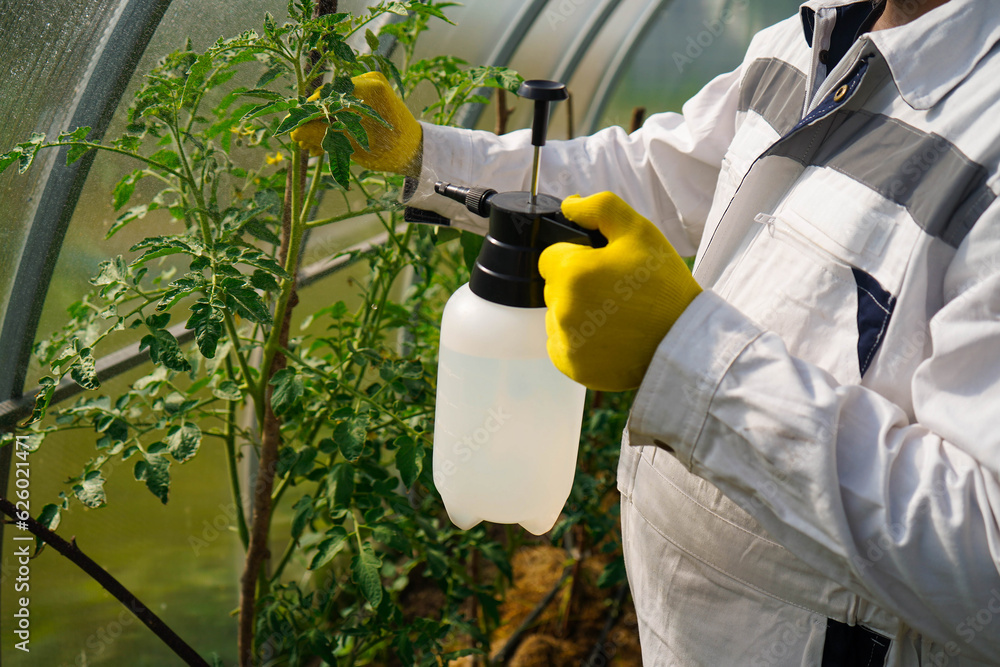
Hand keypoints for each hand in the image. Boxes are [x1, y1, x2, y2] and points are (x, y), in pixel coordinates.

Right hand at [289, 71, 421, 174]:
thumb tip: (294, 132)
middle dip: (314, 123)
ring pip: (335, 104)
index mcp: (369, 88)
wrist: (415, 151)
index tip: (295, 133)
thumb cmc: (389, 151)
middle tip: (302, 143)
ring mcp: (370, 84)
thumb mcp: (351, 147)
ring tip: (312, 147)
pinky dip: (335, 120)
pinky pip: (344, 105)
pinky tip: (325, 139)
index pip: (326, 98)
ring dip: (322, 124)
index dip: (307, 116)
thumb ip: (322, 136)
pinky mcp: (370, 93)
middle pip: (329, 100)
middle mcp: (369, 80)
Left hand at [538, 192, 701, 391]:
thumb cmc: (663, 285)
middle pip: (554, 287)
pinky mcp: (570, 366)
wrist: (684, 341)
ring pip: (557, 315)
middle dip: (576, 284)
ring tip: (615, 315)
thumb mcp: (639, 232)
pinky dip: (579, 341)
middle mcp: (561, 309)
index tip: (604, 267)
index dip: (578, 257)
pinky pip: (562, 344)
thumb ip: (600, 209)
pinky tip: (609, 336)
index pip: (552, 256)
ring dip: (577, 312)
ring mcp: (565, 341)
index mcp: (572, 273)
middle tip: (615, 291)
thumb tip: (569, 205)